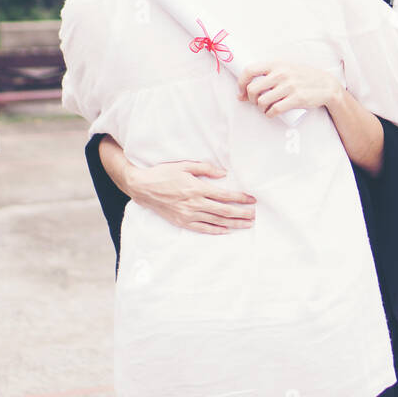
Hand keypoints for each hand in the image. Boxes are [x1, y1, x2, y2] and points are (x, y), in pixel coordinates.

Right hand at [126, 160, 256, 234]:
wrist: (142, 187)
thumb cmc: (163, 174)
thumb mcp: (184, 166)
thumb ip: (205, 168)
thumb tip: (224, 174)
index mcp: (197, 188)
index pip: (225, 195)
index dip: (241, 198)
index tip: (252, 200)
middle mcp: (194, 203)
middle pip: (224, 210)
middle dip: (241, 213)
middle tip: (255, 215)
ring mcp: (188, 214)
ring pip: (216, 221)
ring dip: (233, 223)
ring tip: (246, 224)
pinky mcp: (181, 222)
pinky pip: (202, 228)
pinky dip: (216, 230)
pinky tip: (226, 230)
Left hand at [237, 60, 341, 117]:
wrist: (326, 85)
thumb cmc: (303, 77)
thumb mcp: (287, 69)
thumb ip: (269, 75)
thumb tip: (245, 91)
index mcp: (277, 64)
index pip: (250, 70)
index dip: (241, 82)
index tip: (241, 91)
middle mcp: (282, 74)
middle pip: (253, 89)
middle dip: (251, 99)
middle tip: (256, 102)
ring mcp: (289, 86)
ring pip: (262, 101)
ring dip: (260, 108)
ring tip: (265, 108)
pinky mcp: (296, 99)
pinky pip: (275, 110)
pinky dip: (269, 114)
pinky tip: (271, 113)